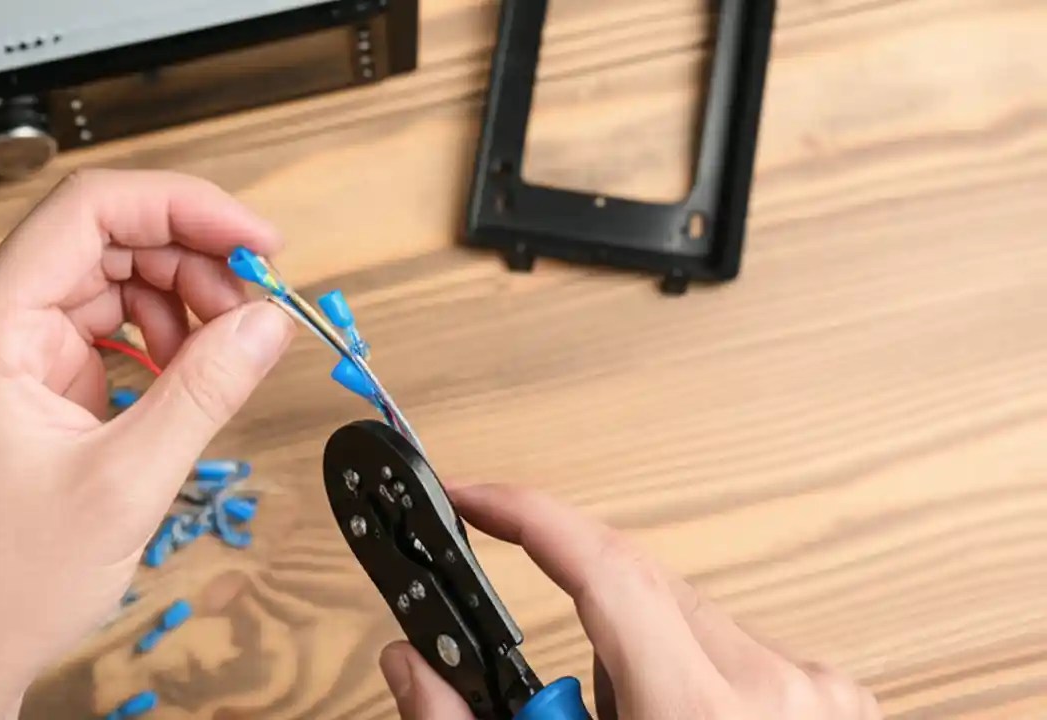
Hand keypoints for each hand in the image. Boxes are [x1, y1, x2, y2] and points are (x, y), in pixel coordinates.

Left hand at [0, 170, 293, 718]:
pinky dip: (158, 339)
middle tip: (255, 307)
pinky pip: (105, 329)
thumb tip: (266, 324)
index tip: (256, 240)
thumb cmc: (6, 581)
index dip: (183, 207)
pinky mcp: (32, 384)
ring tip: (225, 351)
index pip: (88, 210)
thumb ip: (203, 392)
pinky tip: (188, 375)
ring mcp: (11, 354)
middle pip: (105, 239)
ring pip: (110, 281)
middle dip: (191, 259)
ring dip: (179, 301)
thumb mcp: (125, 483)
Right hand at [379, 485, 881, 719]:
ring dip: (646, 655)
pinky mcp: (843, 699)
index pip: (604, 570)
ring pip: (693, 621)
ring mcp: (821, 693)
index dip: (529, 517)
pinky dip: (697, 675)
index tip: (475, 497)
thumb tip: (411, 664)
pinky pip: (743, 652)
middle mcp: (776, 690)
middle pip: (644, 592)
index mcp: (699, 718)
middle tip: (564, 708)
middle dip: (586, 620)